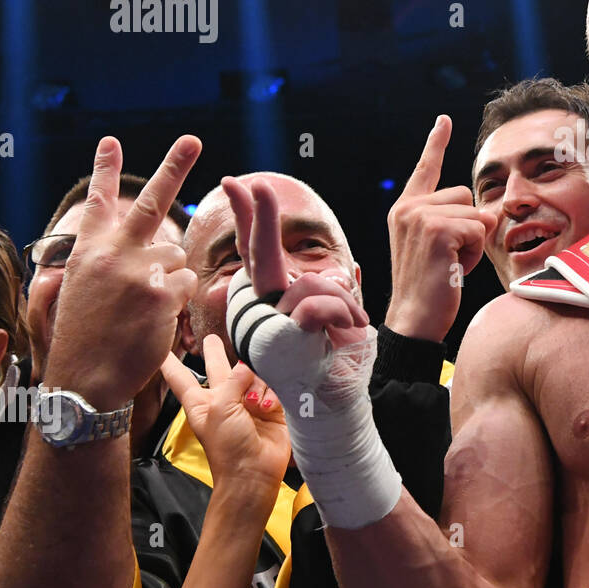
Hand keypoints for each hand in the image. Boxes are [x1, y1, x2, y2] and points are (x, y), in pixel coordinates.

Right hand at [45, 135, 199, 410]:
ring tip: (142, 308)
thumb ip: (110, 259)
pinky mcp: (161, 293)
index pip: (98, 204)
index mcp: (89, 251)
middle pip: (152, 203)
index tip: (111, 141)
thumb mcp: (83, 288)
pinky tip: (154, 318)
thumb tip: (153, 241)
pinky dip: (178, 300)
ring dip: (170, 279)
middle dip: (174, 166)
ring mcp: (138, 271)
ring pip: (177, 258)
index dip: (105, 171)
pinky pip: (187, 284)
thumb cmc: (88, 336)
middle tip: (192, 139)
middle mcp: (113, 254)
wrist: (85, 379)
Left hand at [162, 336, 289, 494]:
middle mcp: (223, 399)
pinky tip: (268, 408)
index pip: (181, 377)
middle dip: (215, 353)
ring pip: (253, 375)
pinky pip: (273, 387)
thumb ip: (232, 380)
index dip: (171, 363)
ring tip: (254, 406)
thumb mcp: (219, 408)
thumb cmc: (227, 446)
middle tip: (213, 338)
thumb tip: (248, 365)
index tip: (160, 350)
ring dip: (255, 386)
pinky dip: (271, 395)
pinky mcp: (271, 408)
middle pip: (217, 369)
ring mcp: (247, 403)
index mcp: (200, 402)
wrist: (254, 472)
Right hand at [221, 176, 369, 348]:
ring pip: (311, 283)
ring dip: (344, 301)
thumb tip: (336, 273)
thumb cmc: (334, 363)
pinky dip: (342, 311)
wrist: (337, 404)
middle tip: (257, 184)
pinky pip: (317, 303)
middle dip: (258, 214)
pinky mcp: (281, 337)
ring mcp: (265, 325)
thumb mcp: (332, 317)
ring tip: (354, 325)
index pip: (255, 251)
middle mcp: (259, 310)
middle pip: (258, 253)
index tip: (234, 183)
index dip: (245, 216)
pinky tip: (350, 328)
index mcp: (270, 301)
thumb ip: (324, 290)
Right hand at [384, 116, 496, 341]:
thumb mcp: (442, 246)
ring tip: (452, 264)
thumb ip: (457, 221)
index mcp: (406, 209)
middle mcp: (409, 208)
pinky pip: (478, 228)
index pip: (426, 168)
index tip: (445, 120)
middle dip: (470, 226)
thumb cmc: (433, 287)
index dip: (436, 143)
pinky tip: (455, 267)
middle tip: (450, 257)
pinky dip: (475, 251)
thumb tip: (491, 211)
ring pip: (475, 213)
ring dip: (474, 241)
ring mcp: (420, 217)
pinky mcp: (436, 230)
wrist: (415, 319)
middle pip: (466, 195)